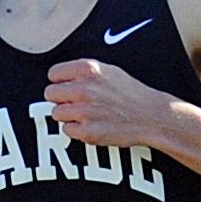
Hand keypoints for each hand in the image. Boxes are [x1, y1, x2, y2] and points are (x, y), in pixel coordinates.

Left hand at [45, 58, 168, 145]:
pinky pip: (67, 130)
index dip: (60, 81)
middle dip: (60, 98)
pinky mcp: (87, 132)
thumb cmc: (131, 93)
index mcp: (88, 69)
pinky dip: (76, 130)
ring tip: (84, 114)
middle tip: (74, 102)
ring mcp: (84, 112)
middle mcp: (84, 89)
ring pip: (56, 113)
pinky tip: (91, 125)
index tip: (67, 86)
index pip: (53, 74)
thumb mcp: (109, 70)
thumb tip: (61, 77)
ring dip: (67, 115)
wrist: (150, 116)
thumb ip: (83, 72)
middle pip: (50, 94)